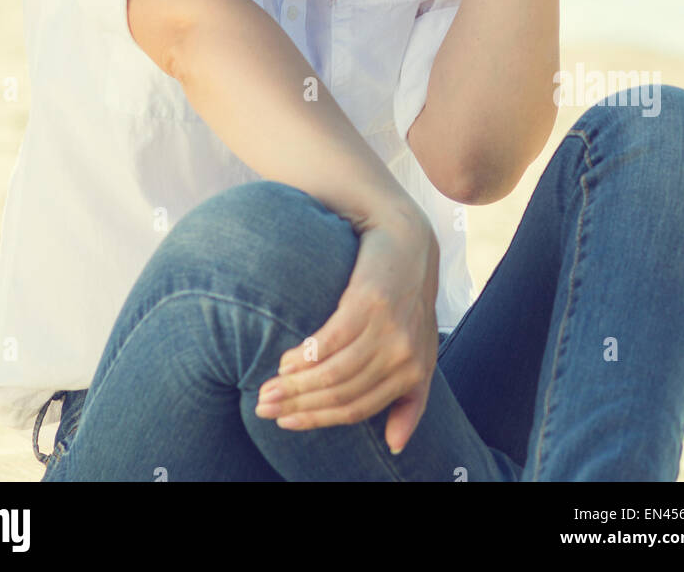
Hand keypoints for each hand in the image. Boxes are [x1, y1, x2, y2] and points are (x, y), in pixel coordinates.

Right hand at [254, 207, 440, 454]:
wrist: (407, 237)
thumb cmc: (407, 296)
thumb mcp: (420, 349)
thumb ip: (410, 397)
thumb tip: (395, 446)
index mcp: (414, 373)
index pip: (357, 409)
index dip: (318, 420)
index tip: (285, 423)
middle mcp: (403, 357)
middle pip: (341, 395)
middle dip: (298, 407)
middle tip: (263, 407)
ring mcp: (387, 331)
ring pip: (333, 374)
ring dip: (294, 386)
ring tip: (265, 389)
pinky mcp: (369, 305)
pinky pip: (329, 343)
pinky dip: (304, 357)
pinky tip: (285, 361)